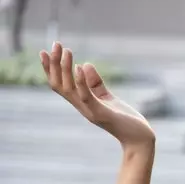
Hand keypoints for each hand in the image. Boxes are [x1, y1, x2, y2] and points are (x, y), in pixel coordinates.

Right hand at [40, 41, 155, 149]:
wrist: (139, 139)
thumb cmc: (125, 119)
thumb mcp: (108, 97)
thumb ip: (95, 84)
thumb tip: (84, 65)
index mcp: (82, 103)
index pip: (59, 85)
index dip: (50, 69)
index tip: (44, 51)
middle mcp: (82, 107)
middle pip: (59, 85)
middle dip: (54, 64)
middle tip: (55, 44)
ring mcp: (90, 111)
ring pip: (69, 89)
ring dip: (65, 69)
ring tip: (66, 51)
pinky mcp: (102, 113)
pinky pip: (86, 97)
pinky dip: (81, 82)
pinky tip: (79, 67)